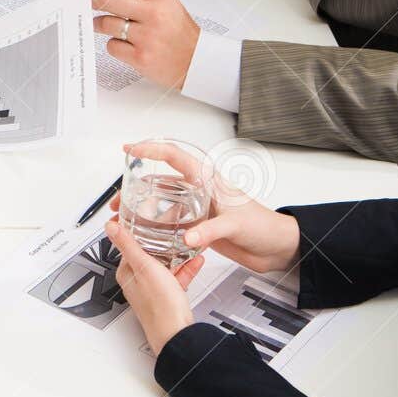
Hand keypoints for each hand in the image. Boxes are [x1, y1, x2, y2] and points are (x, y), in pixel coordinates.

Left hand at [87, 0, 200, 90]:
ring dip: (98, 24)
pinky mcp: (140, 56)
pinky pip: (112, 45)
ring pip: (105, 23)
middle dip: (92, 0)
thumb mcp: (166, 3)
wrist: (197, 61)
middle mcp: (153, 12)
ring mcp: (147, 35)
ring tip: (102, 24)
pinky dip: (114, 45)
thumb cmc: (180, 32)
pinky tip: (123, 44)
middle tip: (89, 3)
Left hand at [106, 216, 203, 354]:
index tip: (150, 219)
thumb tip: (110, 227)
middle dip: (164, 242)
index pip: (130, 245)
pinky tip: (195, 261)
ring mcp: (153, 289)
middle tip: (175, 229)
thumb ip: (128, 245)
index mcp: (127, 272)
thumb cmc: (160, 305)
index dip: (141, 231)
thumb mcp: (144, 267)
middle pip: (149, 254)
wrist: (177, 334)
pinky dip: (186, 268)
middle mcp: (137, 280)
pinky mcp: (167, 296)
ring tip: (189, 244)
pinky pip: (176, 277)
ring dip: (178, 254)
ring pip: (165, 265)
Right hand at [110, 140, 300, 274]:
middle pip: (162, 181)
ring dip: (145, 209)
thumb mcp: (235, 225)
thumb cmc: (264, 226)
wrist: (277, 247)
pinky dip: (159, 228)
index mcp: (208, 180)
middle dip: (137, 187)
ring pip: (165, 203)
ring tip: (127, 219)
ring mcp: (199, 209)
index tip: (130, 149)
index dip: (151, 149)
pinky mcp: (201, 227)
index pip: (175, 156)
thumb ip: (210, 230)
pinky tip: (150, 236)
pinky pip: (173, 224)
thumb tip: (186, 237)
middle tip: (119, 200)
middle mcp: (201, 191)